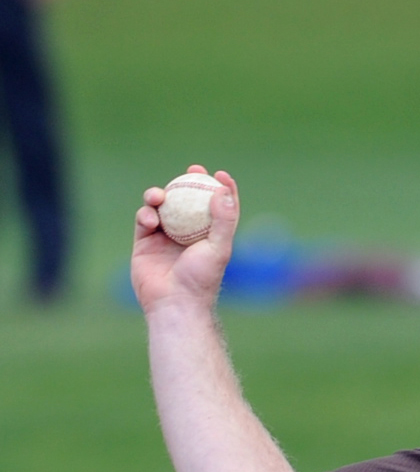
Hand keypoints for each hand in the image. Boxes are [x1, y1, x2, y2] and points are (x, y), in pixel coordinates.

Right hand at [131, 165, 238, 313]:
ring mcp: (165, 237)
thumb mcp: (219, 249)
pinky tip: (150, 218)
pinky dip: (146, 213)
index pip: (217, 207)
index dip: (220, 189)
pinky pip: (144, 219)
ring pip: (163, 206)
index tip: (219, 174)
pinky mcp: (145, 242)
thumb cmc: (200, 278)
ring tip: (159, 196)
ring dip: (160, 195)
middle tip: (192, 169)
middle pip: (188, 201)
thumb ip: (224, 221)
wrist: (173, 302)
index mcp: (209, 236)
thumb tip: (223, 191)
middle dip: (189, 182)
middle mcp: (188, 234)